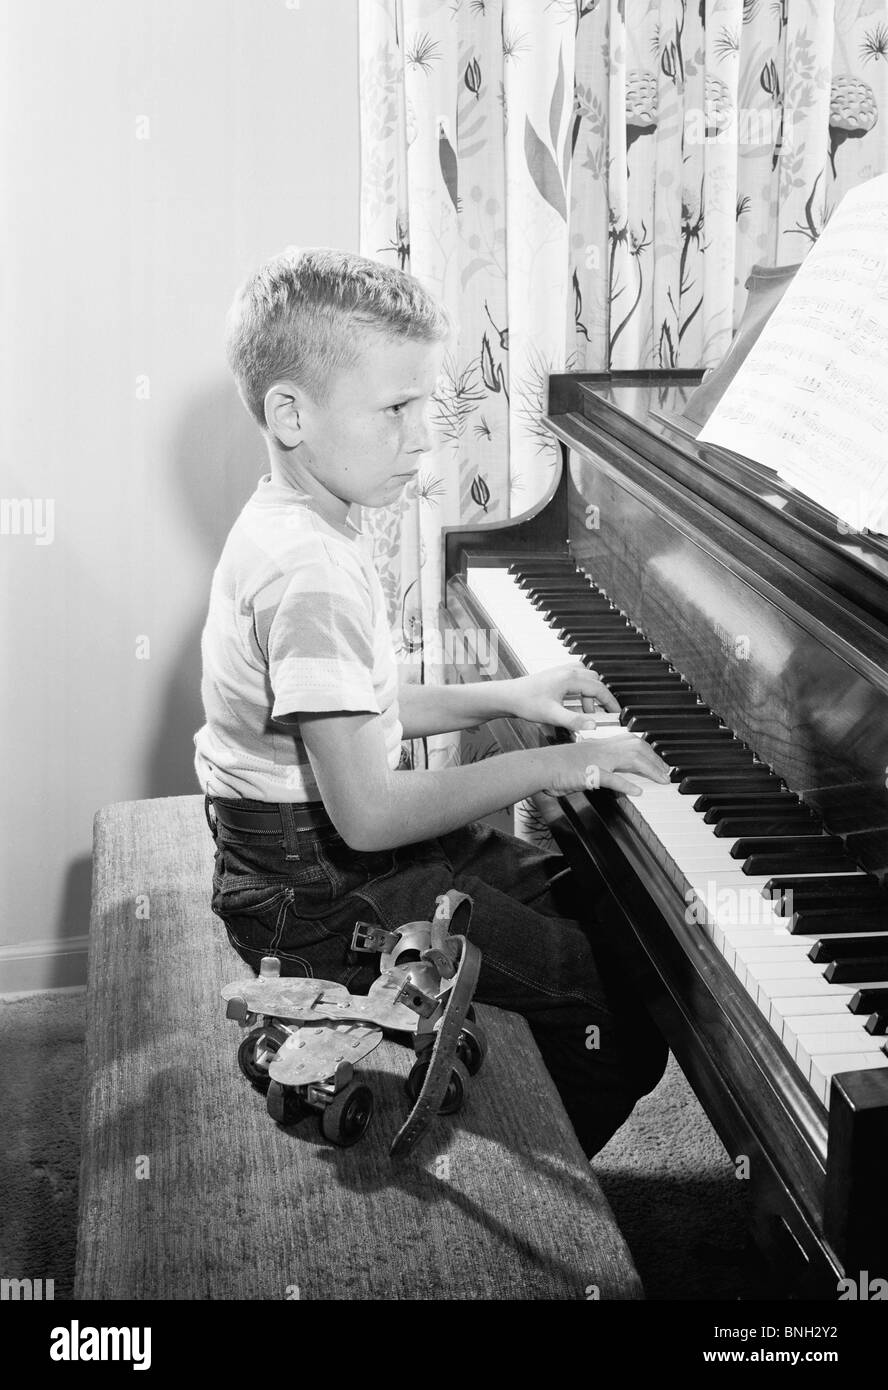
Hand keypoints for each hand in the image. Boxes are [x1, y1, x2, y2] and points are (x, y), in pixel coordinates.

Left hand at [508, 663, 619, 733]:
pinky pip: (578, 678)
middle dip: (602, 698)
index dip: (611, 702)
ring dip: (591, 694)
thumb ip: (574, 721)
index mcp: (570, 678)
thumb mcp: (552, 716)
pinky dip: (582, 690)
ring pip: (587, 679)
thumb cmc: (526, 703)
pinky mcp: (556, 675)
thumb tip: (593, 725)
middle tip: (605, 714)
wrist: (508, 696)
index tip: (618, 713)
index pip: (599, 688)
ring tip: (587, 712)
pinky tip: (576, 703)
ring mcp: (561, 671)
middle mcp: (568, 671)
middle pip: (596, 682)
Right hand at [543, 734, 671, 797]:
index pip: (630, 741)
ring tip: (662, 780)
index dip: (648, 750)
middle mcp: (600, 748)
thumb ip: (597, 768)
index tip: (659, 761)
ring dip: (650, 770)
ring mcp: (596, 760)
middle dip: (656, 759)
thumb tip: (611, 777)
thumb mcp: (581, 763)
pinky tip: (637, 792)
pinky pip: (611, 778)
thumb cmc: (554, 766)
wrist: (538, 766)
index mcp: (599, 744)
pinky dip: (626, 785)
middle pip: (636, 747)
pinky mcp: (589, 773)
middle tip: (667, 772)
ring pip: (630, 759)